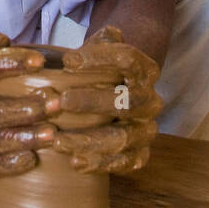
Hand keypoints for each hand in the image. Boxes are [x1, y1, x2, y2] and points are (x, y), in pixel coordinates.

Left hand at [51, 24, 163, 174]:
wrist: (118, 94)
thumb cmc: (102, 71)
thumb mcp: (101, 51)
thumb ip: (98, 43)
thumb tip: (89, 45)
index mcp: (145, 70)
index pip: (128, 59)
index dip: (99, 59)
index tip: (67, 61)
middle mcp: (151, 100)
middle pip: (126, 101)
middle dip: (92, 102)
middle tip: (60, 102)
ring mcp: (147, 129)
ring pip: (124, 137)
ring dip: (89, 140)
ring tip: (57, 141)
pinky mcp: (140, 154)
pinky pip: (126, 163)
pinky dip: (101, 164)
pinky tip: (75, 162)